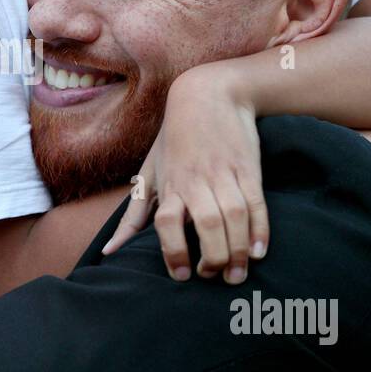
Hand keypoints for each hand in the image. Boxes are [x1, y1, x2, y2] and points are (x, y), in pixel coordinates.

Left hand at [103, 65, 268, 284]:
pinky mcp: (249, 169)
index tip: (181, 275)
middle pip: (207, 224)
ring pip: (235, 217)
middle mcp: (196, 180)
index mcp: (169, 183)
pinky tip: (259, 252)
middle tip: (214, 277)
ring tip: (237, 274)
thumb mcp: (149, 172)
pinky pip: (257, 204)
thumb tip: (109, 252)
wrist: (209, 94)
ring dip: (238, 250)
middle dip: (213, 257)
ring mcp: (224, 174)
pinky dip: (261, 230)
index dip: (173, 250)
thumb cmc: (173, 139)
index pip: (166, 222)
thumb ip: (133, 215)